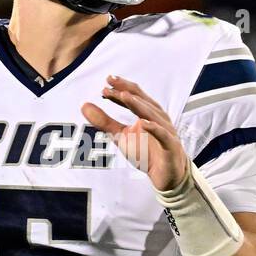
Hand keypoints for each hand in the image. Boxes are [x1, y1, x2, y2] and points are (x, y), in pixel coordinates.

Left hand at [81, 74, 188, 191]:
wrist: (166, 174)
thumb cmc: (146, 152)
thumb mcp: (121, 136)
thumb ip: (104, 121)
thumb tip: (84, 105)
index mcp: (147, 113)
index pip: (133, 97)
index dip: (119, 89)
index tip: (105, 83)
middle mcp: (157, 118)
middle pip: (142, 101)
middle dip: (127, 90)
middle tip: (111, 81)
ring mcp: (166, 131)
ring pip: (153, 115)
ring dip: (138, 105)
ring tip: (124, 96)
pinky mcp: (170, 146)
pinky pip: (163, 136)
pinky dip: (154, 129)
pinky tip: (144, 123)